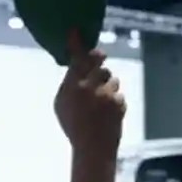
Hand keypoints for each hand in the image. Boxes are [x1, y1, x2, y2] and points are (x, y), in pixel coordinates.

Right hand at [56, 30, 125, 165]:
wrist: (93, 149)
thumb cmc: (74, 126)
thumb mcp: (61, 104)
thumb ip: (69, 83)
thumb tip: (75, 66)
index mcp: (73, 87)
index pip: (77, 59)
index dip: (77, 44)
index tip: (75, 31)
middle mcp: (91, 88)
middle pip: (99, 64)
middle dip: (98, 66)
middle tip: (96, 71)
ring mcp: (107, 96)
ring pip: (112, 79)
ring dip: (107, 86)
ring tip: (100, 103)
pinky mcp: (120, 104)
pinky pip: (119, 94)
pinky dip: (114, 100)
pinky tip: (107, 113)